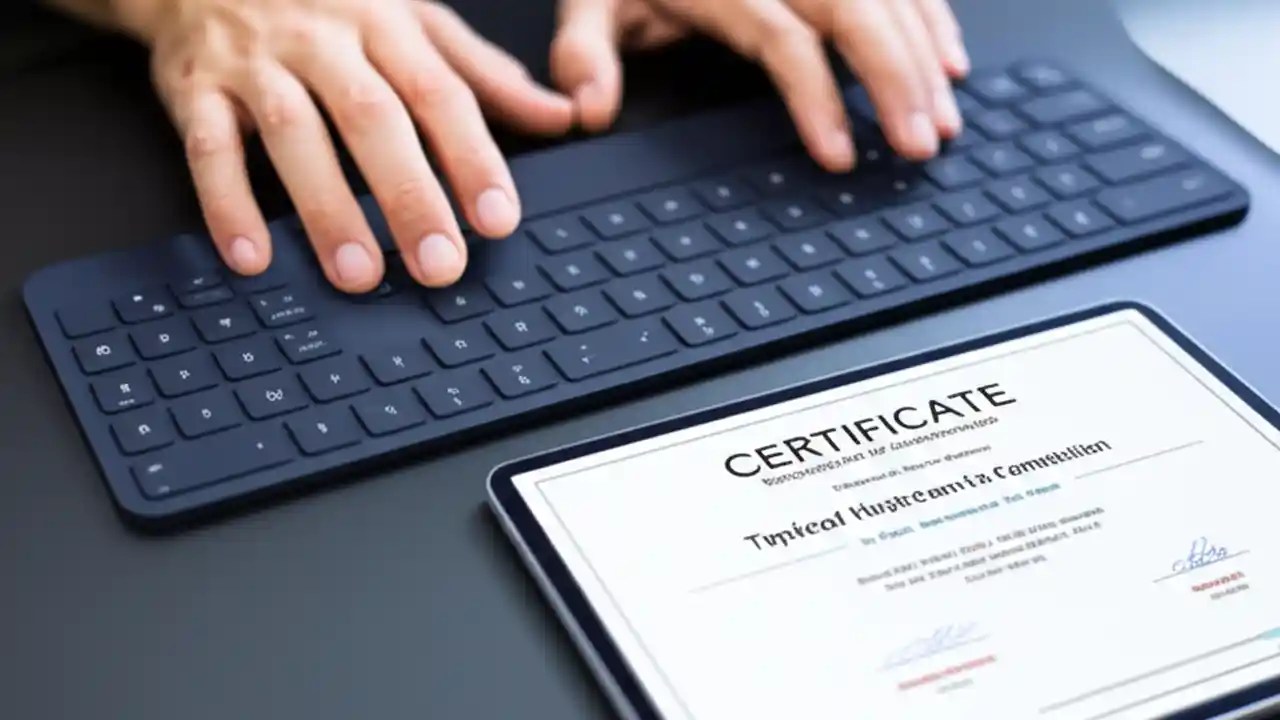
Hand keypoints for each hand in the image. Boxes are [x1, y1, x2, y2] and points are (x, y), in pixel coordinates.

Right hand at [113, 0, 574, 292]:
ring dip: (327, 208)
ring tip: (358, 275)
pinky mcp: (195, 86)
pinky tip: (252, 256)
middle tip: (439, 265)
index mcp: (386, 24)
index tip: (497, 219)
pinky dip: (227, 203)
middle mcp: (324, 39)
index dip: (472, 158)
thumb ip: (483, 75)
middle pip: (373, 118)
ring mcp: (257, 62)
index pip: (440, 94)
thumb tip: (560, 116)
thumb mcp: (413, 22)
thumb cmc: (329, 4)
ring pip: (293, 133)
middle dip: (409, 196)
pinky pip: (208, 145)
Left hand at [550, 0, 969, 168]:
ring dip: (925, 57)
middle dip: (897, 80)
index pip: (784, 39)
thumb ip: (585, 54)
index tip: (840, 155)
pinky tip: (950, 61)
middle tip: (920, 147)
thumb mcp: (592, 2)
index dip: (817, 97)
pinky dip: (932, 18)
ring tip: (945, 123)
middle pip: (856, 13)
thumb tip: (588, 111)